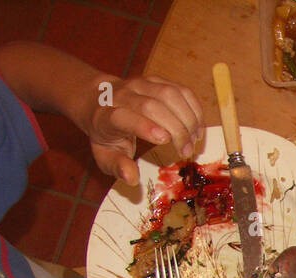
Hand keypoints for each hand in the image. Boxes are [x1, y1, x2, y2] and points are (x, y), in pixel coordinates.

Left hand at [87, 75, 202, 183]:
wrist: (99, 100)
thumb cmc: (105, 134)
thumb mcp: (104, 155)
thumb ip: (117, 166)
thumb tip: (131, 178)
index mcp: (105, 116)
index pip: (123, 117)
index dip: (144, 126)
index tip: (165, 140)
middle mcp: (122, 95)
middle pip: (152, 106)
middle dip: (176, 129)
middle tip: (187, 151)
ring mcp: (140, 84)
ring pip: (170, 94)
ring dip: (188, 119)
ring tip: (194, 140)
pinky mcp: (156, 80)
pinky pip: (180, 90)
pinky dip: (194, 108)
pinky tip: (197, 127)